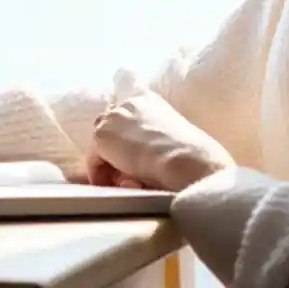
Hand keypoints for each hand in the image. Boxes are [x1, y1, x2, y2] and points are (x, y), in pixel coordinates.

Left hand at [86, 89, 234, 191]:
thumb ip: (155, 140)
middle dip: (112, 149)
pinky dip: (100, 175)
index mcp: (149, 100)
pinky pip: (94, 161)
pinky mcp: (102, 137)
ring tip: (119, 184)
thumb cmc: (194, 157)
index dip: (125, 137)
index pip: (126, 114)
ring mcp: (113, 118)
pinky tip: (114, 188)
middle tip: (121, 174)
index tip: (129, 156)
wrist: (187, 161)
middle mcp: (128, 103)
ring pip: (101, 144)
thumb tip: (139, 162)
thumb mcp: (176, 138)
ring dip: (107, 163)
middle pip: (108, 126)